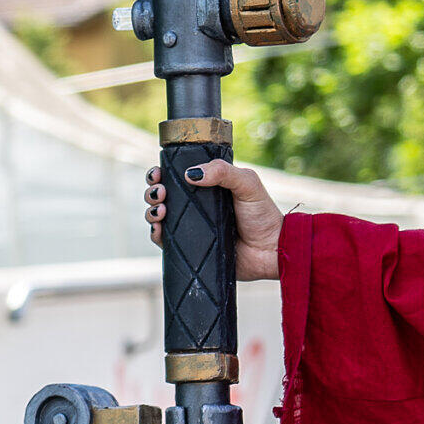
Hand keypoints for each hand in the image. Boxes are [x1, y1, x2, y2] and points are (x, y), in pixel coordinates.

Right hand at [145, 160, 284, 282]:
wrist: (271, 251)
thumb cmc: (263, 215)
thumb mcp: (247, 184)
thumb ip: (223, 172)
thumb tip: (190, 173)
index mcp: (208, 187)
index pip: (178, 177)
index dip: (163, 174)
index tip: (158, 173)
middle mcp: (197, 207)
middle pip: (163, 196)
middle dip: (154, 191)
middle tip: (160, 192)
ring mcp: (193, 228)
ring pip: (160, 217)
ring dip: (152, 210)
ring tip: (160, 209)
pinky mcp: (191, 249)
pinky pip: (166, 242)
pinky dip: (156, 234)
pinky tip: (158, 228)